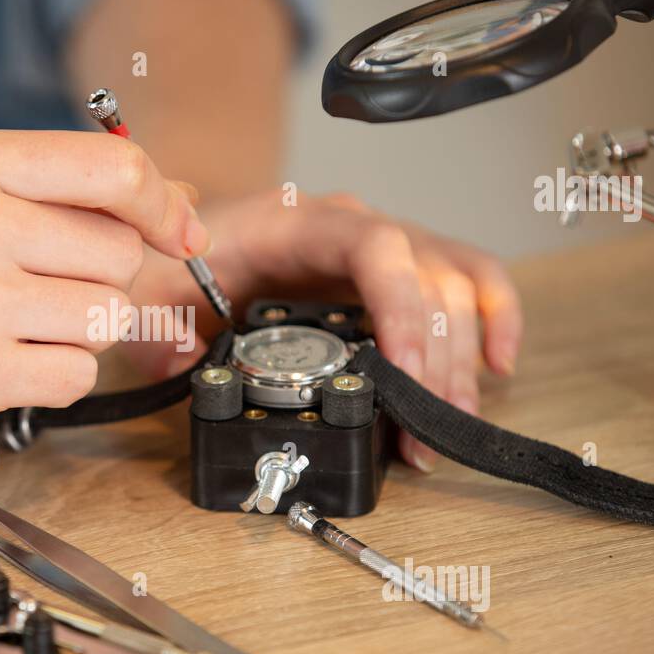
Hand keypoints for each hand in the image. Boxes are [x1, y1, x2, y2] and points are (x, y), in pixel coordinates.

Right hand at [0, 130, 206, 465]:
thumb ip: (55, 194)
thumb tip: (176, 198)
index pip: (115, 164)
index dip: (165, 205)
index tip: (181, 234)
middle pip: (122, 252)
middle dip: (104, 287)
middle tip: (42, 304)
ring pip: (108, 316)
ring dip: (76, 337)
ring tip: (8, 336)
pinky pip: (78, 373)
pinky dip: (53, 380)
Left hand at [123, 190, 522, 471]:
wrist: (184, 246)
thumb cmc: (176, 260)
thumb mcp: (152, 291)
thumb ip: (159, 321)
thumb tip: (186, 354)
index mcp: (297, 222)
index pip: (374, 247)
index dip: (399, 305)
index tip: (402, 368)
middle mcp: (352, 227)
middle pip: (427, 277)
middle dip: (435, 361)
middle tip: (424, 432)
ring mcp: (381, 249)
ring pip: (454, 287)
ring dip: (462, 359)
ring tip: (449, 424)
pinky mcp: (395, 276)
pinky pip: (467, 281)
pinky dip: (495, 317)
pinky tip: (500, 365)